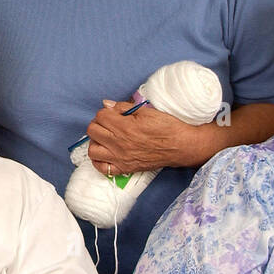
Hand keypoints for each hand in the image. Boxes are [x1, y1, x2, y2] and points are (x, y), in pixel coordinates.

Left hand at [85, 101, 204, 173]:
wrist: (180, 146)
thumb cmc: (166, 127)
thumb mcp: (146, 111)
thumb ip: (123, 107)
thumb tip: (106, 105)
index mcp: (125, 127)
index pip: (100, 116)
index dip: (106, 112)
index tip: (113, 114)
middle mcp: (119, 144)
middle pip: (92, 131)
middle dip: (98, 123)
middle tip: (108, 123)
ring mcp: (120, 158)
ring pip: (92, 150)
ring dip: (96, 141)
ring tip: (105, 137)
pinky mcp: (124, 169)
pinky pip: (101, 168)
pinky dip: (99, 160)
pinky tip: (105, 153)